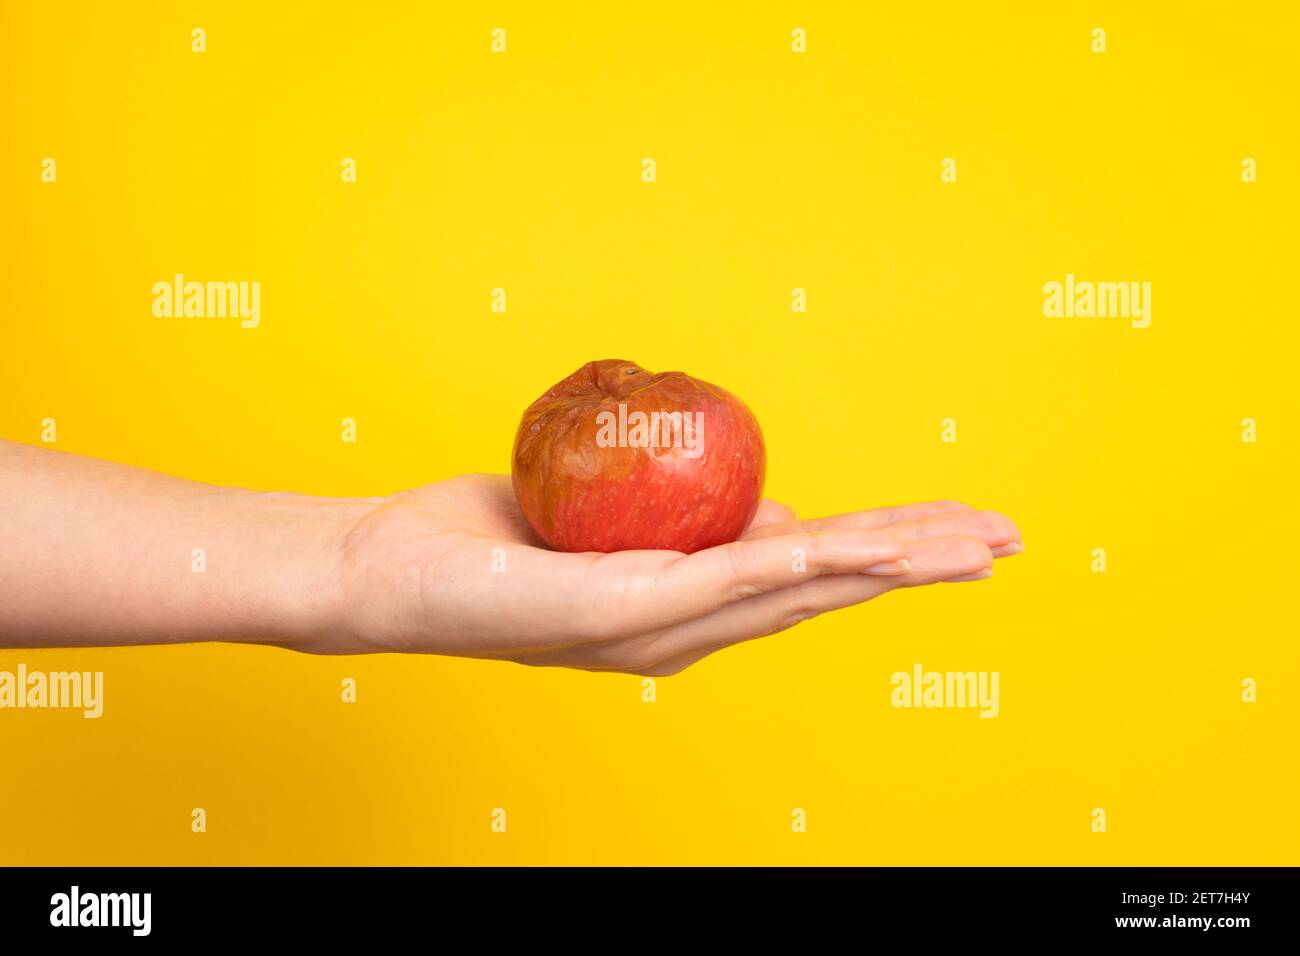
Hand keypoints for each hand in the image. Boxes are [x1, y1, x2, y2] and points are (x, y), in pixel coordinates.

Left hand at [330, 474, 1022, 673]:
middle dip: (921, 563)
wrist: (390, 574)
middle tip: (1008, 540)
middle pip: (827, 589)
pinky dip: (798, 563)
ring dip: (886, 566)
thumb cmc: (491, 537)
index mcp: (690, 603)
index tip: (962, 529)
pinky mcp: (619, 616)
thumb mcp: (609, 514)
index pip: (812, 572)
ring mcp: (659, 628)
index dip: (893, 551)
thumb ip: (682, 513)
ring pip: (796, 591)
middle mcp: (687, 628)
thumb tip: (748, 496)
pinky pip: (723, 581)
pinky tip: (854, 551)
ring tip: (967, 547)